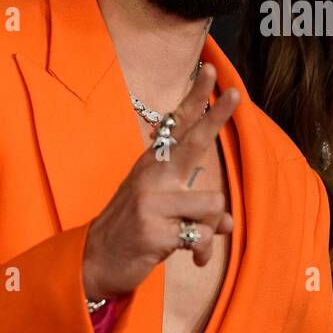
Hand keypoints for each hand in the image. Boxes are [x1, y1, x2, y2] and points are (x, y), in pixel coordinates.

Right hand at [83, 63, 239, 299]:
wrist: (96, 261)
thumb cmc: (134, 228)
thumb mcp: (158, 204)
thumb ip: (194, 205)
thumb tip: (227, 221)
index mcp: (153, 166)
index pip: (178, 126)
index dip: (196, 98)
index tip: (210, 71)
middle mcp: (152, 178)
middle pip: (193, 143)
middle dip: (216, 118)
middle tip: (237, 94)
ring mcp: (152, 203)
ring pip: (212, 204)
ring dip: (211, 226)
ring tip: (193, 238)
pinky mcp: (155, 231)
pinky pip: (201, 236)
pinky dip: (202, 251)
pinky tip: (191, 258)